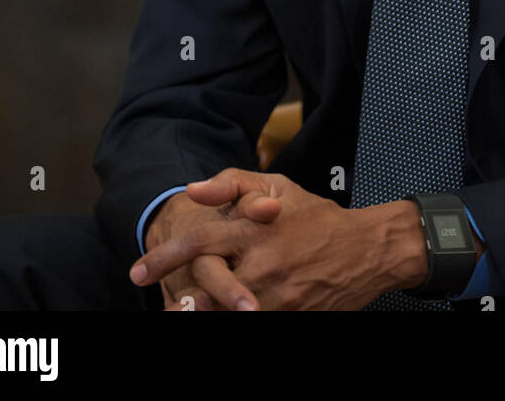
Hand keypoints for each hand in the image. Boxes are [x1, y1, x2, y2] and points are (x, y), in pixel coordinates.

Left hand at [131, 168, 428, 310]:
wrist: (367, 249)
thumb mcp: (278, 185)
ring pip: (227, 311)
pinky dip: (234, 317)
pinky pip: (253, 320)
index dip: (164, 258)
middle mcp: (262, 263)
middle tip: (160, 307)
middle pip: (206, 288)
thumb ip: (232, 184)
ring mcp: (276, 295)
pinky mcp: (291, 314)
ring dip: (203, 313)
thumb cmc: (317, 215)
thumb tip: (192, 189)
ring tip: (182, 313)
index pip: (199, 243)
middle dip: (179, 302)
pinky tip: (222, 314)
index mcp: (254, 228)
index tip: (137, 273)